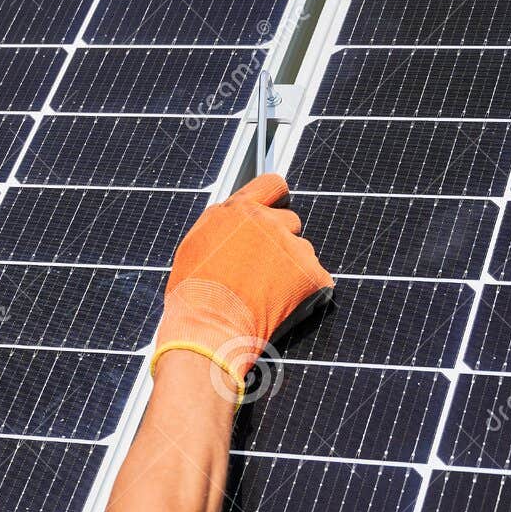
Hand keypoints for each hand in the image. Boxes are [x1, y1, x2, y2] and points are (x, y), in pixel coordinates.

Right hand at [152, 173, 332, 392]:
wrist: (207, 327)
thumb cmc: (193, 296)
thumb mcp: (196, 246)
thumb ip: (223, 226)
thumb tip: (236, 223)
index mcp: (237, 210)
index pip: (272, 184)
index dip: (277, 200)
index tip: (277, 211)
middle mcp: (265, 220)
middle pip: (290, 221)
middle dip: (282, 242)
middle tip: (264, 271)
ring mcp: (290, 244)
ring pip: (303, 251)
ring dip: (292, 269)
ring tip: (266, 296)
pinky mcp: (309, 271)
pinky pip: (317, 279)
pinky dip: (307, 293)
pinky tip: (282, 308)